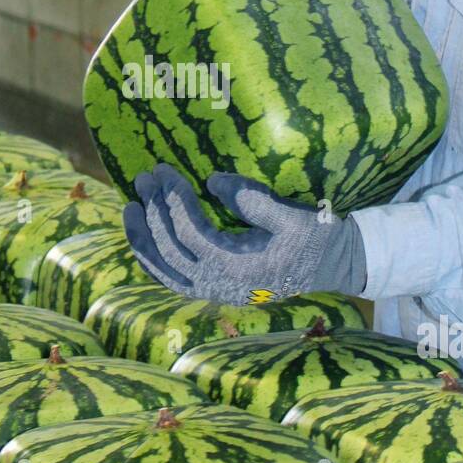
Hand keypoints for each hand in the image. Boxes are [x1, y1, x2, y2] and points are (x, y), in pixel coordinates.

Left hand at [122, 162, 367, 305]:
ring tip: (129, 208)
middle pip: (172, 248)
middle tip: (144, 178)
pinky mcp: (215, 290)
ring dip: (144, 239)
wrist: (333, 266)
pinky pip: (173, 280)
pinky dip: (153, 261)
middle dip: (154, 211)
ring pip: (165, 271)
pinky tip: (143, 240)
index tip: (164, 170)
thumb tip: (212, 181)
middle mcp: (221, 284)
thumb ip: (253, 199)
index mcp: (239, 266)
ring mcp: (216, 291)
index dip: (173, 200)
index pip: (190, 231)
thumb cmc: (314, 236)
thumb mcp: (291, 215)